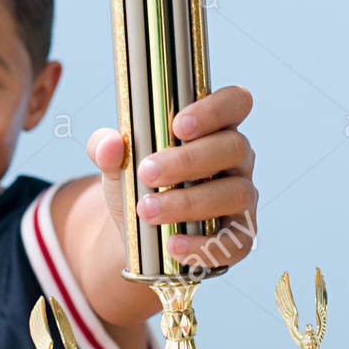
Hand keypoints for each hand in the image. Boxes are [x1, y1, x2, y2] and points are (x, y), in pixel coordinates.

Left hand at [86, 84, 256, 272]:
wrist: (138, 232)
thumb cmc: (138, 182)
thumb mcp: (118, 162)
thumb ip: (106, 147)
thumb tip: (109, 145)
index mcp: (214, 128)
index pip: (235, 102)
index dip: (215, 109)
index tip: (177, 125)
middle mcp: (236, 159)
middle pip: (233, 147)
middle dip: (188, 160)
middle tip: (146, 172)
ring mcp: (243, 197)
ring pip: (235, 193)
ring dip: (189, 202)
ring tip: (146, 210)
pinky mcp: (240, 236)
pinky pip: (235, 242)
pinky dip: (202, 246)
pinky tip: (172, 244)